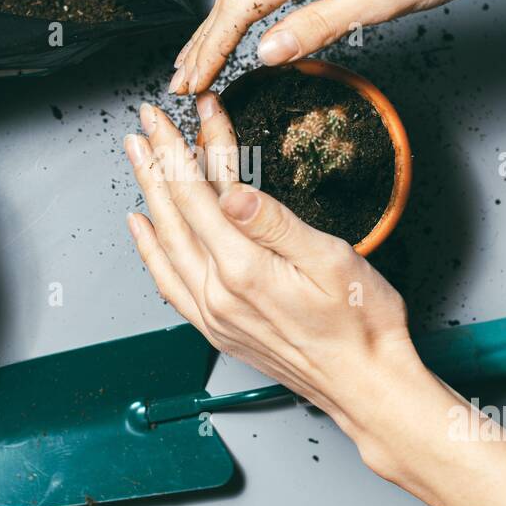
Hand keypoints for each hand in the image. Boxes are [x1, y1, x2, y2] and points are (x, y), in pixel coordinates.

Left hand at [122, 94, 417, 439]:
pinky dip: (152, 251)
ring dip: (149, 198)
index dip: (179, 149)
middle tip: (142, 127)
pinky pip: (171, 283)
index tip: (167, 117)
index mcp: (244, 271)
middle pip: (174, 216)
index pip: (197, 195)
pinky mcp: (219, 330)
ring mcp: (214, 316)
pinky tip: (145, 232)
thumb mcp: (331, 260)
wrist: (367, 388)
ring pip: (166, 245)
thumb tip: (231, 191)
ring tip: (138, 162)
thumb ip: (274, 223)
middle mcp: (219, 296)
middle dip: (155, 164)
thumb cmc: (363, 327)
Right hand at [169, 0, 505, 93]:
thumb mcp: (385, 0)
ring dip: (221, 22)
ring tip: (200, 59)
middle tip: (182, 81)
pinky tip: (242, 20)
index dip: (211, 49)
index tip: (191, 82)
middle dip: (204, 40)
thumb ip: (321, 25)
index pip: (241, 6)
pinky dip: (247, 0)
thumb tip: (267, 51)